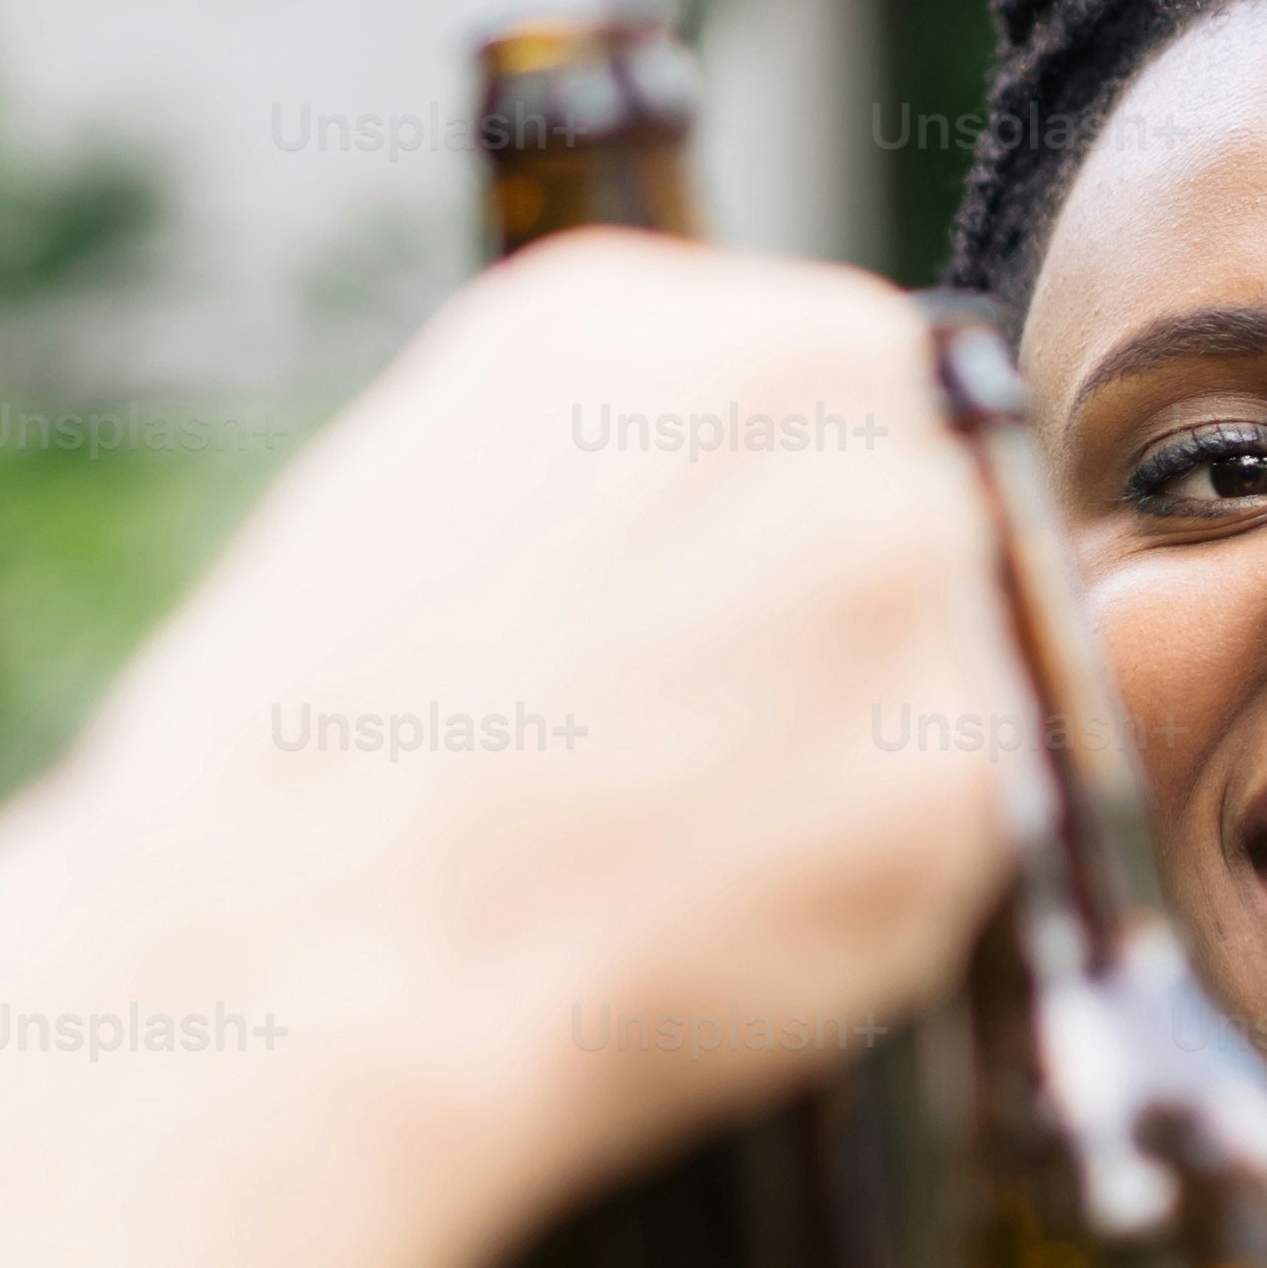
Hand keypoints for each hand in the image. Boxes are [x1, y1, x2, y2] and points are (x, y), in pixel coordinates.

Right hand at [55, 238, 1024, 1226]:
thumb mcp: (427, 489)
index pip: (829, 382)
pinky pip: (957, 823)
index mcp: (672, 319)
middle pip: (908, 509)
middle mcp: (825, 416)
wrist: (307, 949)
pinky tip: (720, 911)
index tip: (690, 613)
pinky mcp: (959, 782)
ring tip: (682, 834)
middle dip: (824, 631)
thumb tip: (722, 516)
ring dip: (852, 755)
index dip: (761, 522)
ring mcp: (910, 600)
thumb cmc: (313, 749)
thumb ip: (616, 461)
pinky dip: (868, 882)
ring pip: (943, 668)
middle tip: (681, 744)